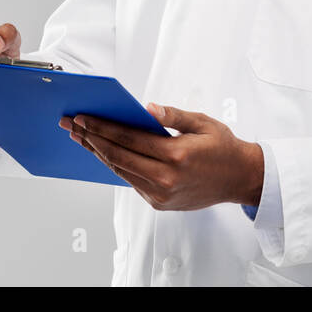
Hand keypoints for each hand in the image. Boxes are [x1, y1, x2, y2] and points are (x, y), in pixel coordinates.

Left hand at [59, 104, 263, 210]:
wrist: (240, 179)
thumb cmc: (223, 147)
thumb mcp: (202, 123)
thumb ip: (172, 116)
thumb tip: (146, 108)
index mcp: (177, 155)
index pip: (130, 139)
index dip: (103, 127)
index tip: (84, 117)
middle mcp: (166, 178)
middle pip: (118, 156)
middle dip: (91, 139)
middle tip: (72, 125)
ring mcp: (161, 194)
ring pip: (120, 171)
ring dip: (98, 153)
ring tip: (81, 138)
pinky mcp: (160, 203)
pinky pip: (131, 181)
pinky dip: (115, 165)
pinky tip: (103, 152)